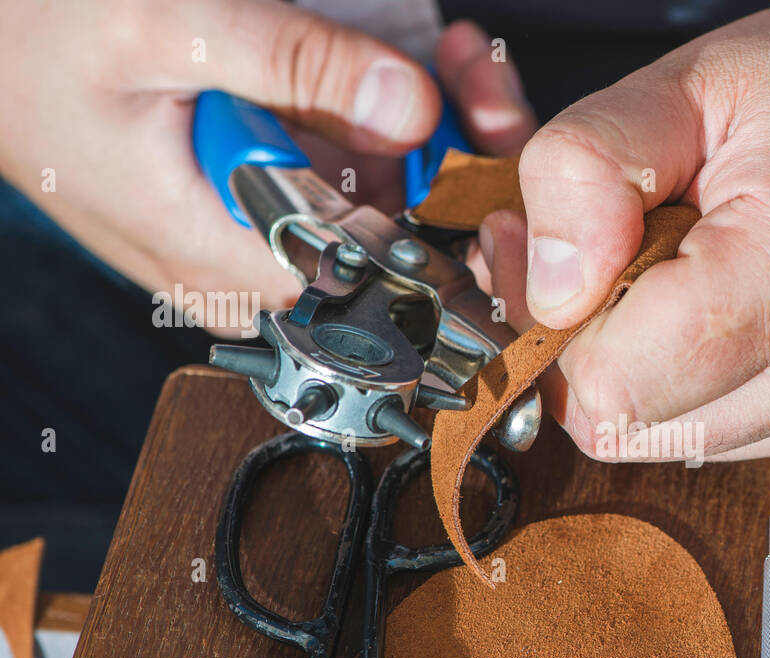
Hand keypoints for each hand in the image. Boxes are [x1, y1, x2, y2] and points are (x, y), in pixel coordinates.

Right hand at [0, 2, 533, 333]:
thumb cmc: (39, 35)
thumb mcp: (166, 27)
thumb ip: (291, 65)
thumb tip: (410, 109)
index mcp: (223, 256)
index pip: (379, 282)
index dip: (448, 211)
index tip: (489, 137)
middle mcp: (245, 266)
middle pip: (388, 240)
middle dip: (445, 156)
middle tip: (478, 74)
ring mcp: (249, 235)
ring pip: (369, 205)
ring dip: (418, 132)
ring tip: (456, 59)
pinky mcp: (249, 200)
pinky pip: (335, 177)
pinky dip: (373, 124)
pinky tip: (402, 71)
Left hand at [481, 0, 769, 459]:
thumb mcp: (691, 80)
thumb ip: (587, 168)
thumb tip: (543, 287)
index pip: (614, 386)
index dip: (552, 327)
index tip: (553, 253)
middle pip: (628, 430)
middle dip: (583, 349)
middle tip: (595, 259)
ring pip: (663, 443)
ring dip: (633, 368)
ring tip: (662, 273)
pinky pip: (714, 435)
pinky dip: (685, 381)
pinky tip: (709, 305)